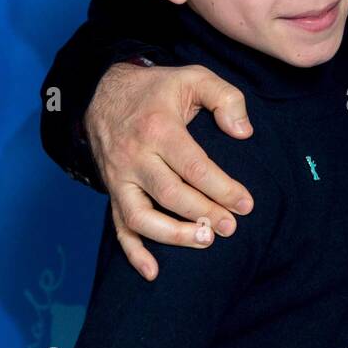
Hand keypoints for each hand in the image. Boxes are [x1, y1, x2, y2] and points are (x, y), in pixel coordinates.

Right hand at [86, 62, 256, 280]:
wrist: (102, 92)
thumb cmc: (157, 89)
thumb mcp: (194, 76)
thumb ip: (225, 98)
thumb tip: (243, 131)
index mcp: (159, 129)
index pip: (194, 166)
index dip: (222, 188)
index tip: (245, 204)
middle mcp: (135, 157)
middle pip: (170, 194)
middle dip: (204, 214)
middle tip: (231, 227)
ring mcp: (119, 178)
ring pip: (141, 217)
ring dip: (172, 235)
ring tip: (204, 241)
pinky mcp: (112, 192)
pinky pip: (118, 227)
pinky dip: (134, 252)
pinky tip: (154, 271)